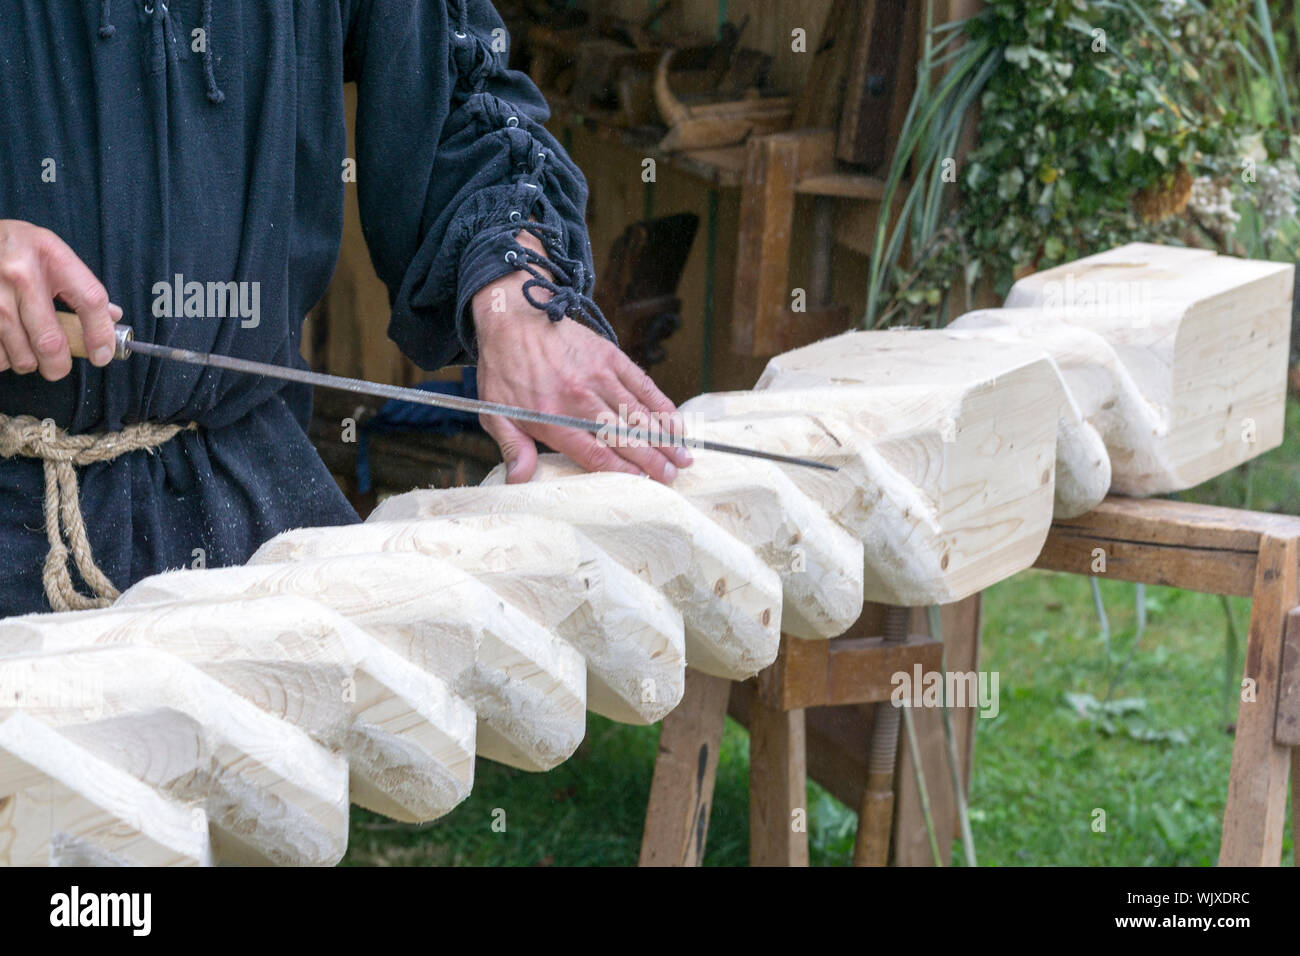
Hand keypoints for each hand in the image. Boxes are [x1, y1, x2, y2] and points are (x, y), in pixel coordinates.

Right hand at [0, 220, 119, 379]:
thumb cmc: (19, 248)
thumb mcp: (55, 254)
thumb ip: (83, 287)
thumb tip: (112, 318)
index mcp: (53, 257)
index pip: (91, 301)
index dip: (101, 335)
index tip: (101, 355)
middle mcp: (22, 275)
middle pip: (50, 342)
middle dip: (58, 366)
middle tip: (58, 367)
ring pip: (20, 355)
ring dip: (28, 362)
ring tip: (26, 348)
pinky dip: (4, 358)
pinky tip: (6, 342)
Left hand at [472, 235, 691, 484]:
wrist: (512, 320)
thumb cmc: (504, 370)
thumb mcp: (496, 414)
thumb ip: (513, 448)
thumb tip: (520, 480)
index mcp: (553, 419)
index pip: (596, 454)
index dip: (622, 471)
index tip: (642, 483)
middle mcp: (580, 399)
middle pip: (624, 437)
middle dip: (653, 459)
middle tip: (672, 475)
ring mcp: (599, 376)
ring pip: (639, 413)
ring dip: (665, 437)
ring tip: (683, 456)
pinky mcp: (610, 357)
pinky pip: (642, 385)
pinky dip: (662, 405)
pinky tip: (676, 422)